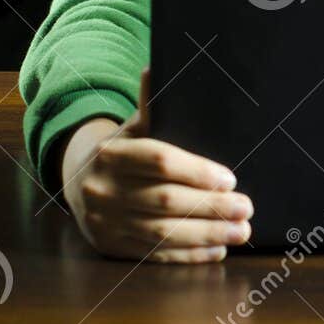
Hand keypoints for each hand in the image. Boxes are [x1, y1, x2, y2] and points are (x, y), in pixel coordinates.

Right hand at [61, 66, 253, 262]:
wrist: (77, 181)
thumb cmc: (121, 150)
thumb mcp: (131, 127)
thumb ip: (149, 105)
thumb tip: (156, 68)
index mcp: (111, 153)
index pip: (159, 162)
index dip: (197, 171)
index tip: (230, 178)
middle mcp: (104, 188)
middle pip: (165, 201)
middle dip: (211, 207)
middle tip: (246, 208)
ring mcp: (105, 221)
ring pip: (162, 233)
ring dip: (207, 235)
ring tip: (240, 231)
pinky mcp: (112, 246)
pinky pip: (155, 255)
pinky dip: (188, 255)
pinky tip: (216, 250)